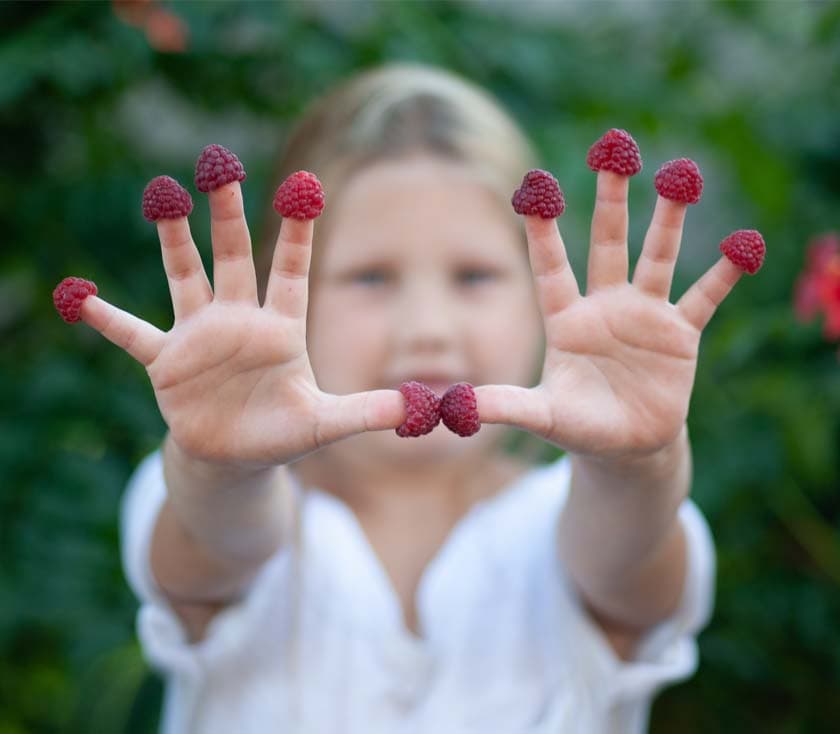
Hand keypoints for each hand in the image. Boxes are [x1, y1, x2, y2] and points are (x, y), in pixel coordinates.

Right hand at [79, 180, 402, 466]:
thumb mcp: (327, 424)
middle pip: (234, 256)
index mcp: (281, 329)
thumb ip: (368, 411)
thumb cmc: (281, 435)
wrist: (234, 456)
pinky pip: (132, 334)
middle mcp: (239, 321)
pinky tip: (80, 295)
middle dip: (228, 213)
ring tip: (162, 194)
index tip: (305, 186)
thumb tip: (421, 410)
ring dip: (174, 240)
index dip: (299, 232)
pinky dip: (107, 318)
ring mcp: (200, 336)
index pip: (292, 270)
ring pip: (185, 276)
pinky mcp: (166, 362)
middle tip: (221, 162)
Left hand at [477, 171, 744, 458]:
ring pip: (658, 256)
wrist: (626, 446)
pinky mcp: (680, 335)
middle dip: (611, 198)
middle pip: (607, 242)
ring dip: (669, 219)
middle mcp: (604, 306)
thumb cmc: (578, 427)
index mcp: (566, 319)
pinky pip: (704, 297)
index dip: (542, 228)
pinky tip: (744, 244)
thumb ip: (503, 405)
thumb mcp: (541, 416)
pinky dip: (725, 274)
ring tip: (680, 174)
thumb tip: (452, 406)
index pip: (550, 265)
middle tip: (614, 147)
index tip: (534, 184)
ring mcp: (644, 316)